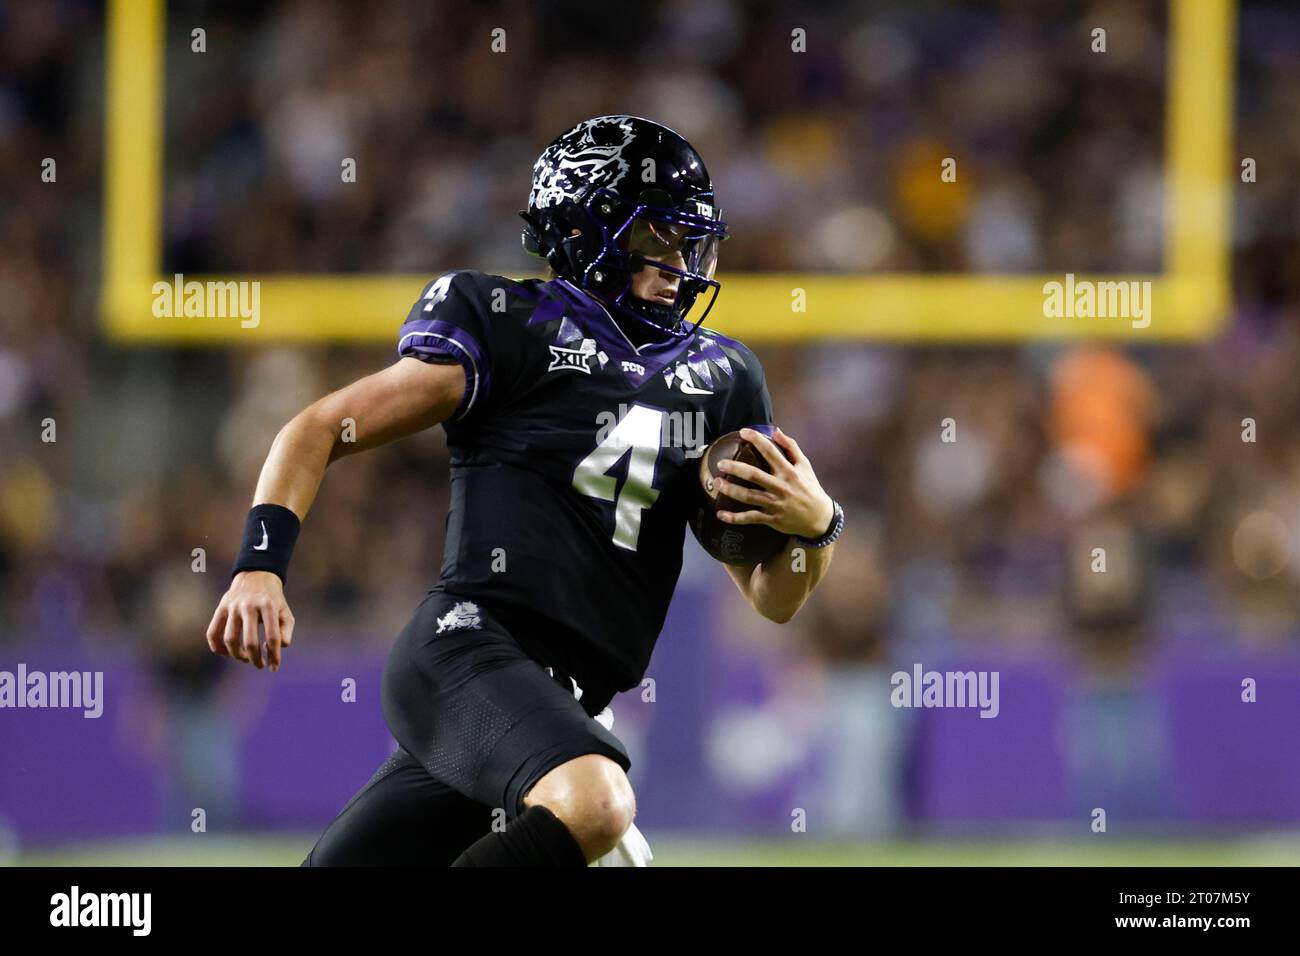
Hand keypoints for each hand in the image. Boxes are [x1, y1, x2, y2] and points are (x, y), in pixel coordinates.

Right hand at [205, 570, 294, 670]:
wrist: (256, 575)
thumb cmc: (273, 600)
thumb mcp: (285, 612)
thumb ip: (285, 631)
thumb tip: (279, 649)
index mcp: (268, 606)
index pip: (272, 637)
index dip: (274, 655)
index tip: (274, 667)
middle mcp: (249, 605)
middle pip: (250, 641)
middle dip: (255, 658)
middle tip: (259, 665)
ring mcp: (232, 606)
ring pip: (230, 639)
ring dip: (237, 655)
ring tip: (245, 658)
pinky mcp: (220, 608)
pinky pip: (212, 632)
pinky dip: (217, 647)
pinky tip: (227, 654)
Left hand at [714, 427, 834, 538]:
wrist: (819, 518)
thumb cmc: (810, 488)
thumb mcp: (805, 465)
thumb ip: (791, 447)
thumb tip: (776, 430)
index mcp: (789, 472)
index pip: (771, 452)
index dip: (757, 440)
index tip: (743, 432)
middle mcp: (781, 487)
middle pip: (754, 475)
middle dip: (736, 469)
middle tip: (721, 463)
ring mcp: (775, 504)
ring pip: (749, 496)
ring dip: (731, 490)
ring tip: (717, 483)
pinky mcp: (772, 519)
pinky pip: (751, 518)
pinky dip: (735, 518)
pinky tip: (721, 514)